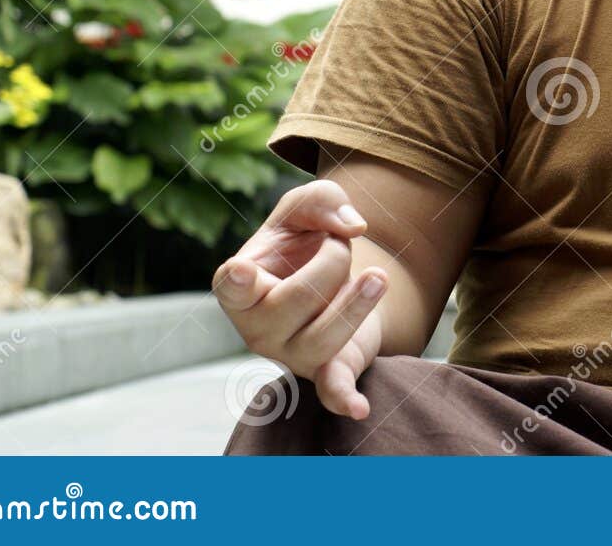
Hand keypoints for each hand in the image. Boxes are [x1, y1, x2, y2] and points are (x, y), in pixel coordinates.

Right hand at [212, 179, 389, 419]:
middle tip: (340, 246)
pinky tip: (359, 409)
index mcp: (242, 286)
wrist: (338, 276)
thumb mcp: (308, 208)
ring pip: (321, 338)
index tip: (243, 271)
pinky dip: (343, 399)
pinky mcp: (326, 368)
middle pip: (294, 301)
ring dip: (357, 303)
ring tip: (379, 277)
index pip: (232, 286)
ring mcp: (290, 352)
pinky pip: (331, 389)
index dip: (238, 281)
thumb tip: (353, 228)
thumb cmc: (307, 241)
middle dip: (331, 263)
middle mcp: (258, 327)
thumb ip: (323, 202)